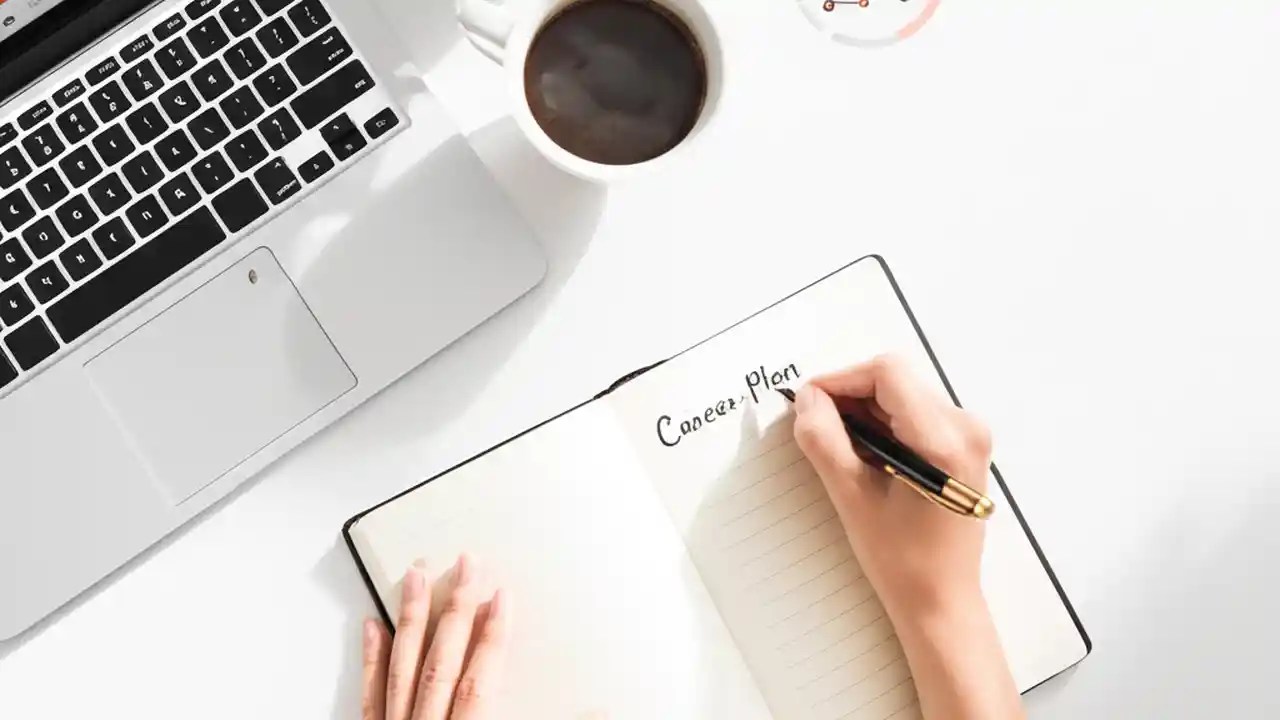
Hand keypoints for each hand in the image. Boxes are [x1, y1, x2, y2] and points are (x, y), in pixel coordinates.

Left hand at [362, 555, 509, 719]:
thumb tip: (527, 689)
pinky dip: (372, 657)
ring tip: (417, 577)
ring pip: (402, 668)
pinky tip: (374, 625)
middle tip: (466, 565)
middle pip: (441, 663)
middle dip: (456, 609)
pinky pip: (369, 694)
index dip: (493, 638)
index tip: (502, 598)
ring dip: (412, 618)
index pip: (477, 683)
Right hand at [793, 354, 1021, 718]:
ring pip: (902, 393)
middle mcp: (966, 426)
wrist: (942, 600)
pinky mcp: (963, 445)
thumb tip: (807, 398)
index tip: (807, 403)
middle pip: (895, 380)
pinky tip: (865, 456)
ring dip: (864, 410)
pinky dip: (883, 423)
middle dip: (849, 396)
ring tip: (840, 448)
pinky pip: (914, 412)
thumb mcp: (852, 498)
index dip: (839, 379)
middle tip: (816, 427)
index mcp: (945, 439)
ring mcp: (969, 434)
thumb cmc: (901, 560)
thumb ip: (824, 440)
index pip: (886, 374)